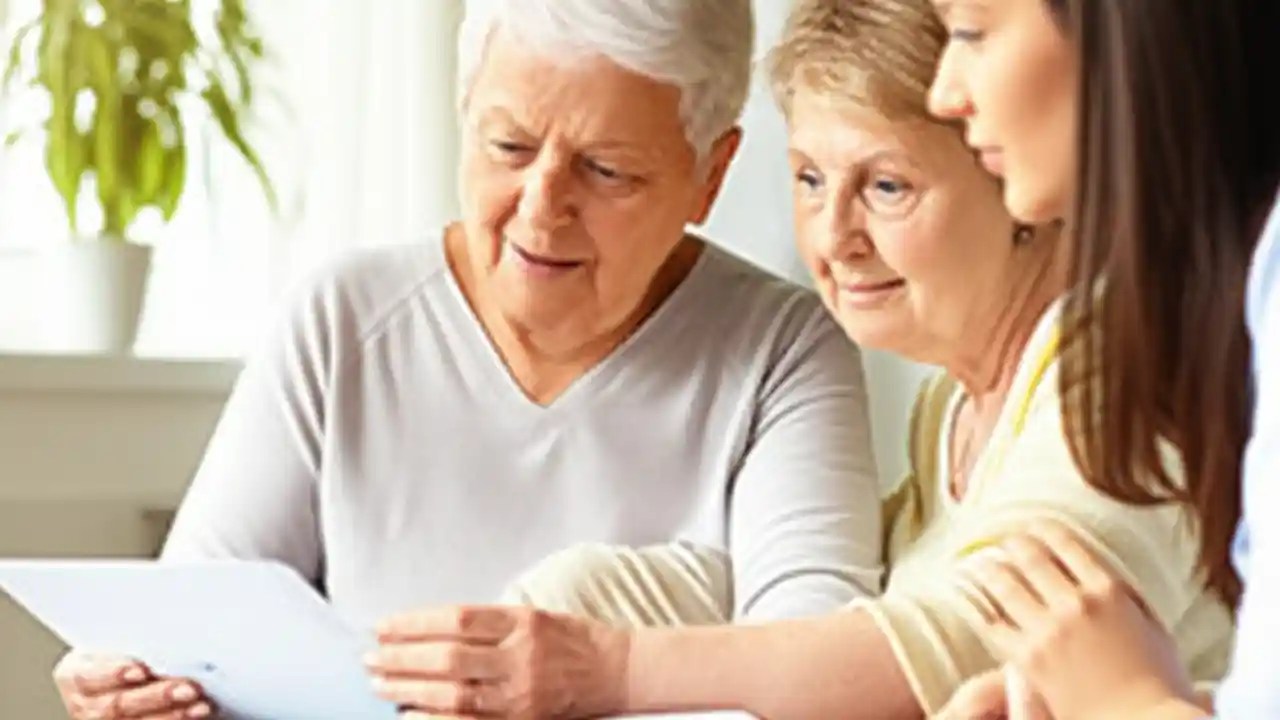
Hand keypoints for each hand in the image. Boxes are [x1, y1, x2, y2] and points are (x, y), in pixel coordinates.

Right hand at [53, 652, 214, 719]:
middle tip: (188, 688)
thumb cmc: (127, 646)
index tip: (140, 670)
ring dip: (172, 714)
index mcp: (75, 673)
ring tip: (200, 705)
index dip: (113, 674)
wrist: (124, 671)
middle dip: (156, 697)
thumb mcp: (118, 638)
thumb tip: (166, 623)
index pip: (87, 676)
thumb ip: (133, 638)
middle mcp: (86, 703)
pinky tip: (196, 712)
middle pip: (117, 705)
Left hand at [365, 605, 628, 718]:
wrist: (617, 670)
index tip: (383, 627)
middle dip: (402, 658)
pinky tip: (411, 715)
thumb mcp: (533, 614)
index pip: (456, 619)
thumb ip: (487, 623)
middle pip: (448, 657)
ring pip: (454, 694)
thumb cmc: (575, 640)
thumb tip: (428, 633)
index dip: (413, 624)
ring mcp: (521, 694)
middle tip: (371, 658)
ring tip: (380, 685)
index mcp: (521, 622)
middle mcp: (520, 657)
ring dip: (410, 690)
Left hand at [958, 521, 1193, 719]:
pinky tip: (973, 602)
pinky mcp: (1029, 657)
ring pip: (1004, 584)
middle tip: (1003, 542)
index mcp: (1109, 591)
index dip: (1044, 530)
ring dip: (989, 570)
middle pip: (1030, 557)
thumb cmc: (1160, 685)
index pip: (1067, 544)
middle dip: (1013, 544)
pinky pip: (993, 624)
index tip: (1033, 527)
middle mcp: (1076, 603)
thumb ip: (1127, 600)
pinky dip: (982, 609)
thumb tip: (1105, 581)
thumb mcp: (1154, 628)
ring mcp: (1049, 629)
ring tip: (979, 565)